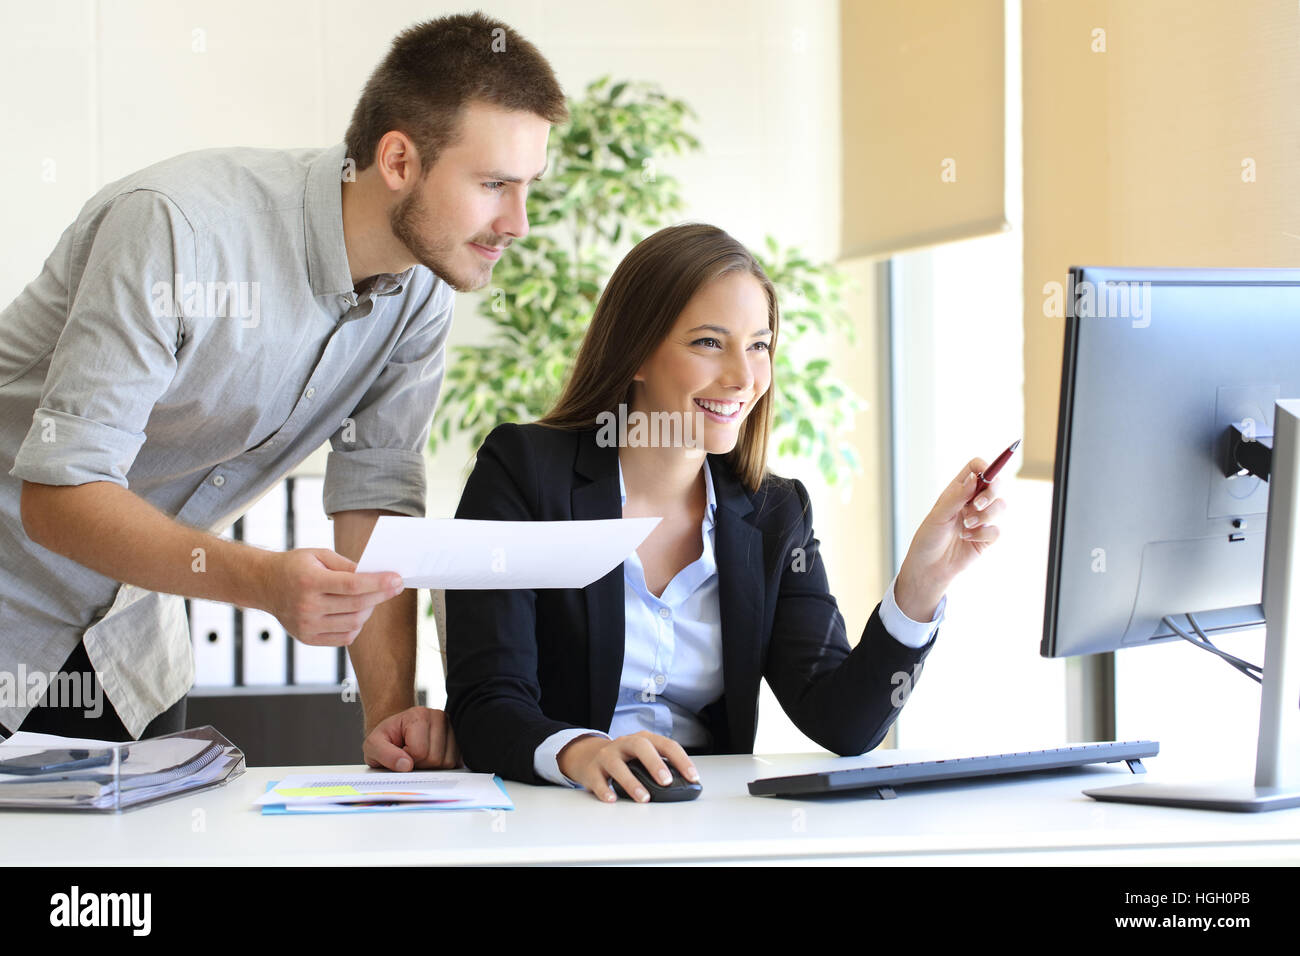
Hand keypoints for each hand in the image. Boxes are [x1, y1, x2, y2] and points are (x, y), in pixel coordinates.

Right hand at [259, 548, 403, 645]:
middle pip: (356, 606)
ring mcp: (307, 626)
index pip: (352, 585)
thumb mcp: (319, 555)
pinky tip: (356, 613)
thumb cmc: (296, 566)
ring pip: (353, 623)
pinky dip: (356, 626)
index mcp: (309, 582)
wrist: (265, 585)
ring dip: (369, 610)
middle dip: (381, 595)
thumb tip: (375, 574)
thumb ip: (347, 565)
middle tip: (395, 586)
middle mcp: (307, 606)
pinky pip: (344, 638)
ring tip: (372, 598)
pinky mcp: (307, 638)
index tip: (398, 579)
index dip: (378, 583)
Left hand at [363, 706, 459, 770]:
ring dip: (432, 767)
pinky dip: (442, 766)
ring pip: (448, 762)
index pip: (420, 752)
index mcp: (418, 715)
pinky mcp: (458, 738)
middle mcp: (439, 717)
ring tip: (419, 756)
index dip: (407, 760)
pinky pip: (457, 762)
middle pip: (436, 758)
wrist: (397, 731)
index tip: (399, 752)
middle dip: (420, 764)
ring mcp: (451, 727)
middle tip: (409, 755)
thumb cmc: (386, 738)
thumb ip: (385, 755)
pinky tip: (431, 758)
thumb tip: (406, 766)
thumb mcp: (373, 745)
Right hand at [556, 730, 698, 802]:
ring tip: (644, 798)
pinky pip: (597, 780)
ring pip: (618, 765)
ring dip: (632, 782)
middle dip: (655, 764)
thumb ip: (660, 766)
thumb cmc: (625, 759)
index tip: (693, 776)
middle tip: (666, 781)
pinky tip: (612, 799)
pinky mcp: (592, 770)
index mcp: (644, 739)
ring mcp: (607, 755)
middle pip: (641, 747)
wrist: (588, 755)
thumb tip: (684, 786)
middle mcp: (625, 744)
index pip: (666, 744)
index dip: (681, 760)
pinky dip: (605, 790)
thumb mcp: (643, 756)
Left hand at [896, 457, 1007, 619]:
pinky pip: (996, 529)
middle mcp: (971, 501)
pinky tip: (967, 539)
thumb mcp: (939, 515)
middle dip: (991, 492)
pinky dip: (983, 533)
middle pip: (995, 484)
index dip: (985, 466)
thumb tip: (975, 477)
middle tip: (976, 504)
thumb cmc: (928, 538)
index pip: (976, 468)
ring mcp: (981, 518)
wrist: (929, 567)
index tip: (986, 474)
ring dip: (986, 514)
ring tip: (967, 525)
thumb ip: (958, 496)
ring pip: (1000, 506)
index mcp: (958, 490)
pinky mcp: (986, 537)